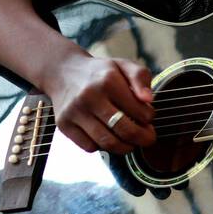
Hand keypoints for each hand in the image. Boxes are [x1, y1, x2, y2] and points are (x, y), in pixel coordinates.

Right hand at [42, 52, 156, 154]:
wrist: (63, 72)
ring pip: (107, 143)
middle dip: (143, 138)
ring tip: (132, 142)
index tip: (149, 117)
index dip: (149, 118)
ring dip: (125, 147)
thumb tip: (148, 100)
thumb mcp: (124, 65)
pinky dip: (103, 147)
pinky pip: (89, 147)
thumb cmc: (99, 73)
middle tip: (148, 138)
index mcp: (108, 81)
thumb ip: (141, 77)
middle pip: (125, 130)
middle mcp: (89, 97)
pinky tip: (108, 137)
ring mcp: (74, 112)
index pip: (139, 111)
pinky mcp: (63, 124)